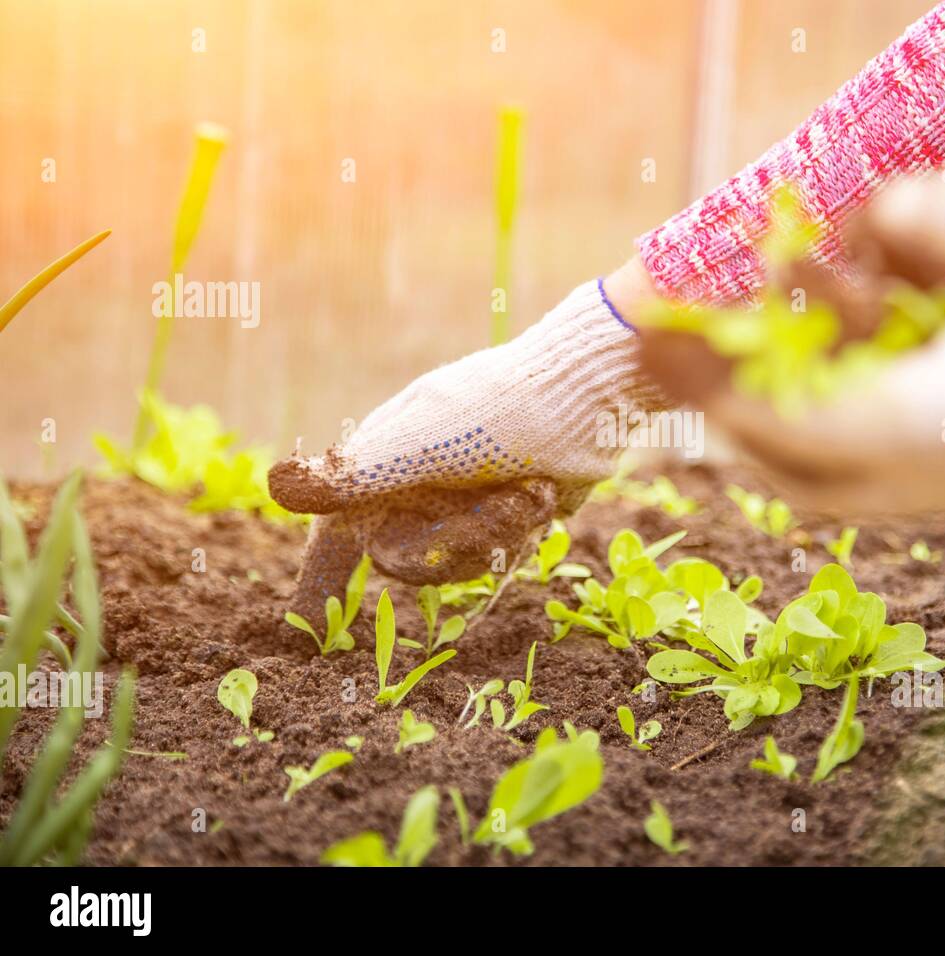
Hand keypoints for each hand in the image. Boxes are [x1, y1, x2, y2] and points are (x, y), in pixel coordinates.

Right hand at [271, 280, 667, 617]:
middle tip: (504, 508)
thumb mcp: (421, 443)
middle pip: (412, 561)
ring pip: (464, 561)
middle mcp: (414, 486)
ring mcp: (460, 499)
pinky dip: (523, 527)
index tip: (305, 623)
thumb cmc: (497, 410)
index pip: (332, 537)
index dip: (318, 581)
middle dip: (462, 542)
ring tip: (530, 488)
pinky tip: (543, 492)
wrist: (586, 394)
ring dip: (501, 531)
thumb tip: (277, 486)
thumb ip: (355, 474)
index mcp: (379, 467)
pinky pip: (502, 551)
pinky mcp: (504, 508)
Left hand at [676, 158, 944, 513]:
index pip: (786, 431)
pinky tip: (867, 329)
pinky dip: (861, 404)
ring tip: (802, 301)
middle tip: (696, 350)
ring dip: (802, 401)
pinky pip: (903, 456)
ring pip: (851, 474)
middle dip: (736, 414)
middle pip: (803, 479)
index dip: (708, 386)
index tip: (655, 342)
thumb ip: (904, 226)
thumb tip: (855, 241)